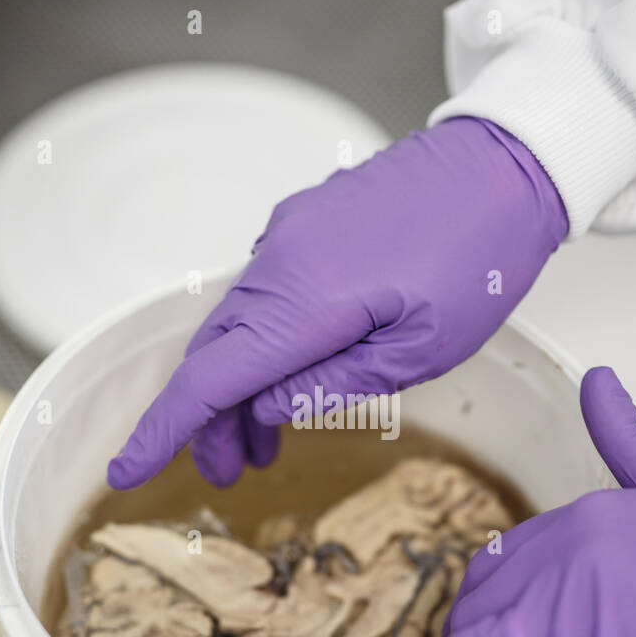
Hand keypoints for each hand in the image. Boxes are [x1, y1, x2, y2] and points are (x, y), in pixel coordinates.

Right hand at [107, 118, 566, 487]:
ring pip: (240, 326)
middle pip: (216, 356)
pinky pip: (266, 294)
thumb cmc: (481, 255)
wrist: (508, 162)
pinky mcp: (305, 224)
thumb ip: (335, 383)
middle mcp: (281, 262)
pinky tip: (288, 376)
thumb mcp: (421, 348)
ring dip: (241, 386)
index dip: (164, 430)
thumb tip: (266, 407)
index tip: (127, 472)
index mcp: (305, 299)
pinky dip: (263, 343)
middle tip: (230, 473)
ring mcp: (290, 236)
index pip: (209, 379)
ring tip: (262, 443)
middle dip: (210, 422)